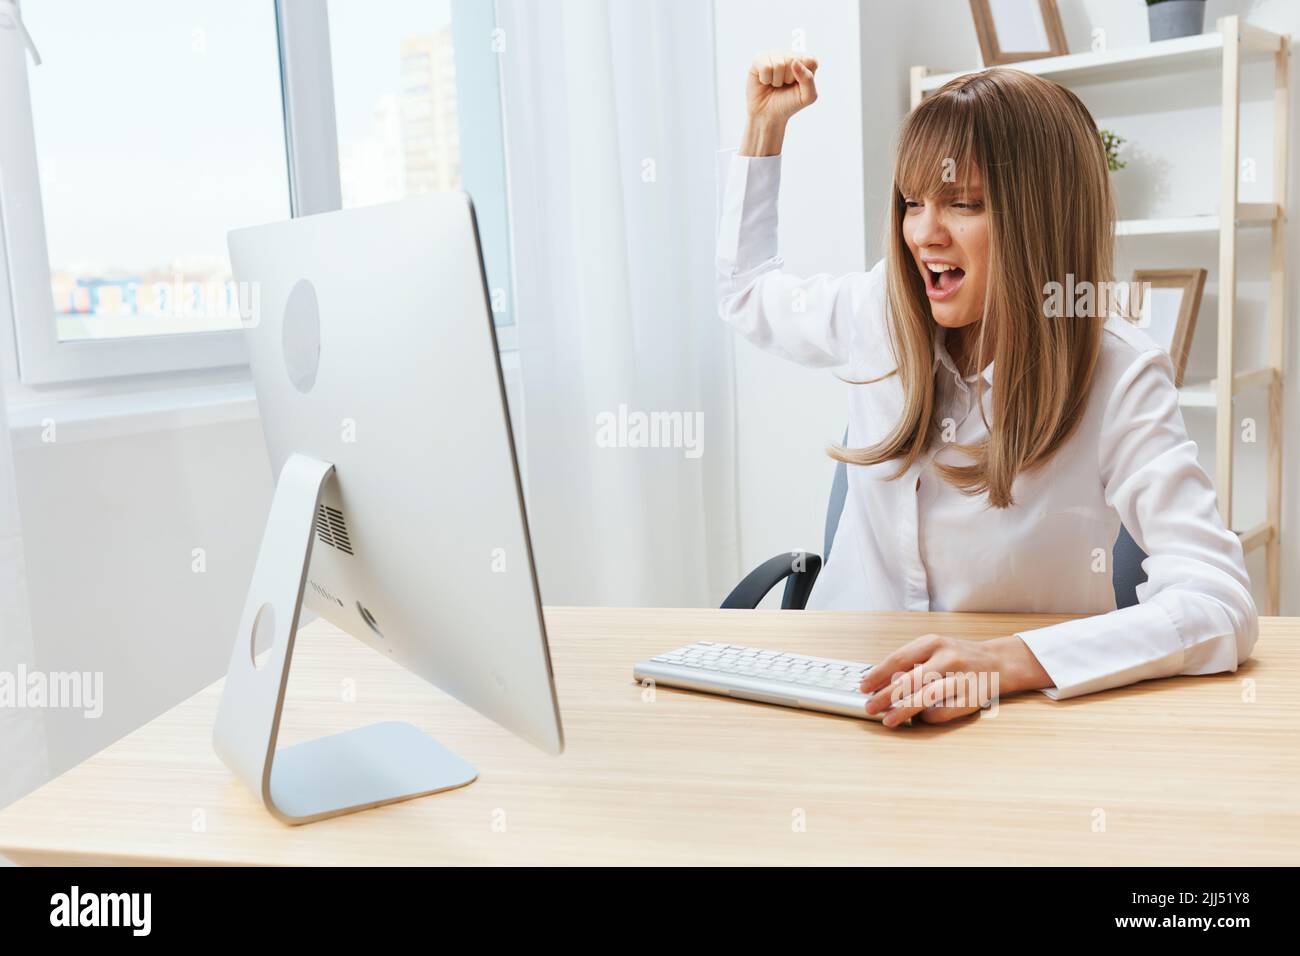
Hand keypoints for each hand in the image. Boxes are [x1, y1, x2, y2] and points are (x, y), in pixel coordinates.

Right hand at [740, 51, 817, 155]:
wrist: (768, 114)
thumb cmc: (788, 103)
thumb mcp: (807, 97)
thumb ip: (808, 79)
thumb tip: (795, 62)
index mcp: (805, 61)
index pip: (810, 60)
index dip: (804, 76)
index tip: (798, 85)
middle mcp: (789, 55)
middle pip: (793, 60)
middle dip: (788, 79)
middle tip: (784, 86)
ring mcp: (774, 55)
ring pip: (779, 64)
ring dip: (776, 80)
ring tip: (774, 84)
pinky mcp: (759, 59)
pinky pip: (765, 67)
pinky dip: (766, 79)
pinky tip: (765, 81)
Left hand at [859, 634, 1052, 728]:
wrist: (998, 661)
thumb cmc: (958, 656)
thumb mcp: (934, 648)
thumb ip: (910, 661)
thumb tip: (878, 682)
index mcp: (933, 643)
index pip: (898, 659)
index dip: (878, 675)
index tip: (864, 687)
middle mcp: (947, 658)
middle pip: (909, 680)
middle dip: (885, 696)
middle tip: (870, 707)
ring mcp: (960, 678)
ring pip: (926, 698)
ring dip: (903, 711)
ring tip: (887, 720)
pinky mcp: (971, 697)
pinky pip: (943, 711)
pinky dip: (928, 717)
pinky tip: (918, 718)